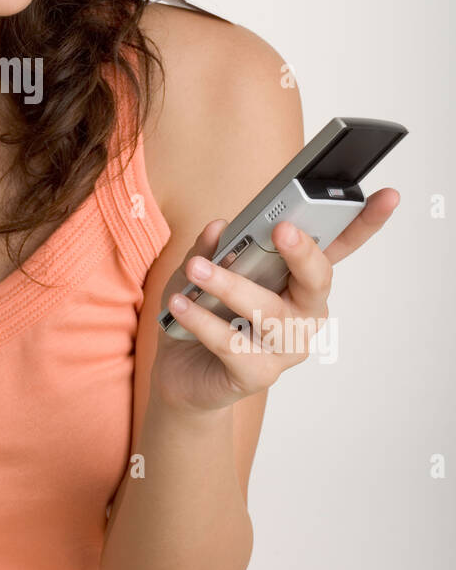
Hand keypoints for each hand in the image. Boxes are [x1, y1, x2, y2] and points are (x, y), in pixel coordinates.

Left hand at [150, 189, 400, 415]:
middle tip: (282, 230)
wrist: (181, 370)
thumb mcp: (202, 269)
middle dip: (303, 253)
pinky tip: (181, 304)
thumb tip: (220, 227)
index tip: (388, 195)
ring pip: (268, 311)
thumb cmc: (203, 311)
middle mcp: (303, 312)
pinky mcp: (258, 374)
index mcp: (298, 279)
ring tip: (198, 270)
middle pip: (317, 280)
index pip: (337, 247)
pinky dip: (203, 320)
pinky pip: (232, 343)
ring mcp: (285, 346)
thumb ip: (213, 248)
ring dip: (230, 286)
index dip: (365, 223)